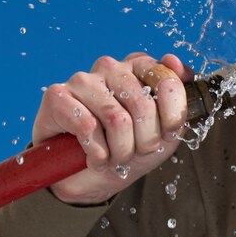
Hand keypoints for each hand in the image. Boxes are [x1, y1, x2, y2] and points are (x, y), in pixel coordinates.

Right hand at [33, 52, 193, 204]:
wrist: (93, 176)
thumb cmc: (130, 147)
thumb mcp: (167, 130)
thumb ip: (178, 97)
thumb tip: (172, 60)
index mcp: (139, 67)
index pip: (167, 80)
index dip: (172, 117)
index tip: (167, 136)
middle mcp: (111, 67)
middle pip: (142, 106)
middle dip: (145, 142)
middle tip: (135, 153)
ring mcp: (83, 79)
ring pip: (117, 119)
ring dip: (121, 152)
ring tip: (115, 159)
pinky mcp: (57, 96)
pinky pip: (87, 127)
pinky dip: (97, 154)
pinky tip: (95, 158)